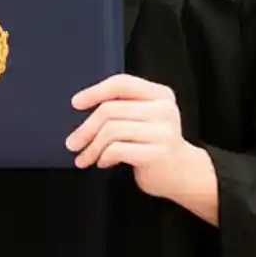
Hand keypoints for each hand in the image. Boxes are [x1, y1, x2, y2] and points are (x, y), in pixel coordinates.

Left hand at [65, 74, 200, 201]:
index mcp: (160, 94)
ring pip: (111, 131)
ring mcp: (163, 132)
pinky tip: (102, 162)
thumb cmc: (154, 142)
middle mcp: (164, 109)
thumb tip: (81, 104)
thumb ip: (122, 106)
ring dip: (91, 147)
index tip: (76, 103)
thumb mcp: (144, 116)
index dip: (95, 91)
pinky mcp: (158, 154)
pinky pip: (118, 150)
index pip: (122, 83)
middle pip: (110, 110)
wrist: (183, 174)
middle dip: (86, 128)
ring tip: (84, 158)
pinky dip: (103, 156)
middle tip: (72, 143)